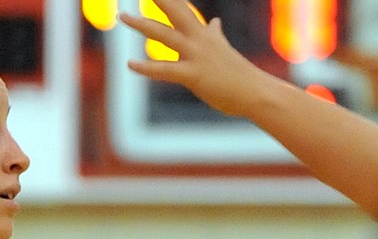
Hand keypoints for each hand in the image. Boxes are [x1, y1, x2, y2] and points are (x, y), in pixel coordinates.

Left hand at [119, 0, 272, 117]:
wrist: (255, 92)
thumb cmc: (238, 75)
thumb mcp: (223, 49)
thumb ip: (214, 35)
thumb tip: (215, 22)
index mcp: (203, 33)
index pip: (182, 7)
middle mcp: (198, 39)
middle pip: (174, 10)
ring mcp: (196, 55)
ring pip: (164, 34)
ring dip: (141, 24)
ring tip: (122, 16)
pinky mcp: (193, 75)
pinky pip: (165, 70)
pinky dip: (146, 67)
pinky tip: (129, 64)